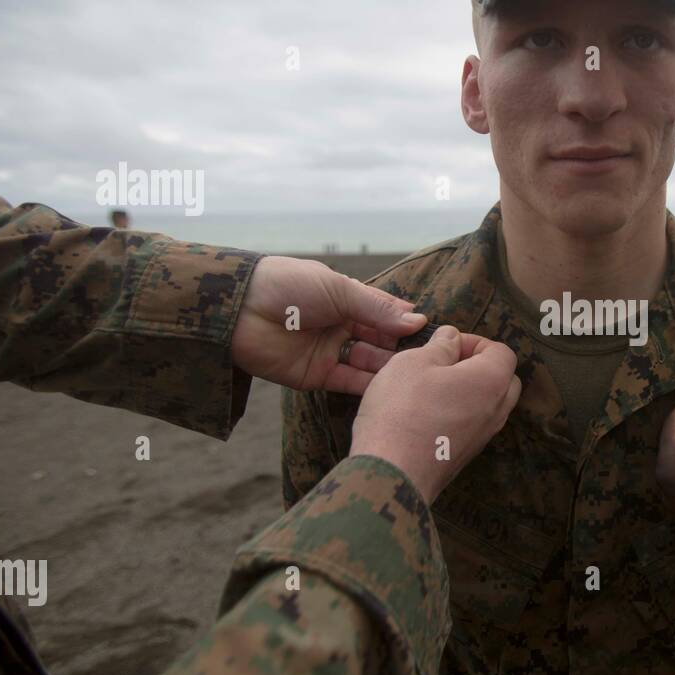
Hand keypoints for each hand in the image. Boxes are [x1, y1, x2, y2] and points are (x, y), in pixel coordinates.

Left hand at [231, 256, 427, 394]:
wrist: (239, 309)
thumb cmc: (288, 286)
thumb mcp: (339, 290)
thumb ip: (378, 310)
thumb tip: (418, 321)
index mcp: (347, 300)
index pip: (385, 314)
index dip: (407, 323)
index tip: (436, 334)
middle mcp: (341, 326)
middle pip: (380, 341)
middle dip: (402, 349)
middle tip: (431, 360)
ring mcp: (329, 352)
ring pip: (368, 364)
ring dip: (390, 369)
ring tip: (416, 375)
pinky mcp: (315, 376)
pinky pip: (348, 383)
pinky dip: (368, 386)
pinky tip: (392, 388)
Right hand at [349, 325, 521, 504]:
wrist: (393, 472)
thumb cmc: (403, 409)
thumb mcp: (414, 362)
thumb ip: (440, 346)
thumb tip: (452, 337)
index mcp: (492, 381)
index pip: (502, 351)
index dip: (474, 342)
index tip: (445, 345)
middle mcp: (497, 410)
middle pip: (503, 379)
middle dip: (478, 366)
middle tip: (443, 365)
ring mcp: (483, 437)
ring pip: (488, 405)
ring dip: (467, 391)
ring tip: (432, 387)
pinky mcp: (466, 456)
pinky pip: (473, 426)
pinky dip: (459, 414)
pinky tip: (427, 414)